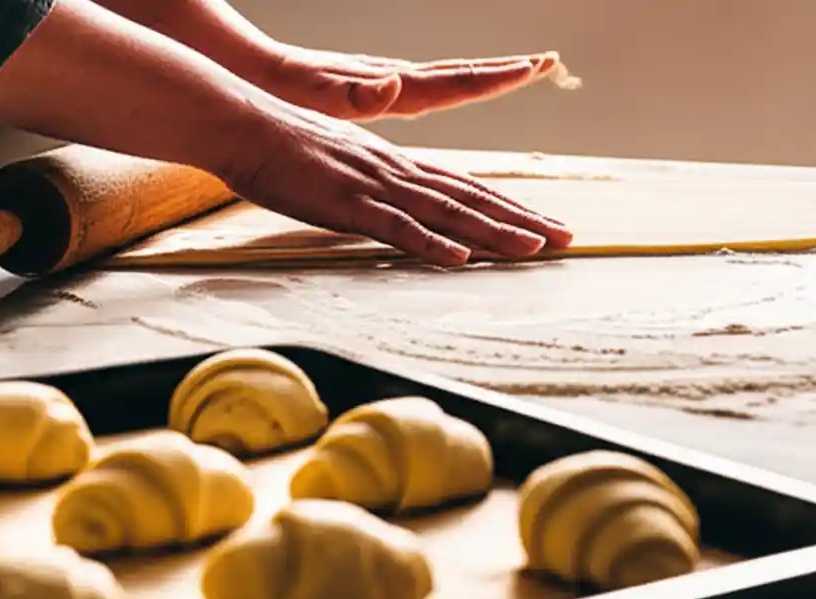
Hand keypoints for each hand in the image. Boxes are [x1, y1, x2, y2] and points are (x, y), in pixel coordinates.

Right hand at [223, 101, 571, 265]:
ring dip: (493, 233)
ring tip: (534, 249)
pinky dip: (430, 243)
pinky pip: (395, 227)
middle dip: (523, 221)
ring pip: (447, 212)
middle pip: (473, 199)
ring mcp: (377, 187)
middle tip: (567, 239)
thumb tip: (406, 207)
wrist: (247, 125)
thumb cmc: (290, 150)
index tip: (546, 226)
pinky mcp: (348, 204)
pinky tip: (459, 257)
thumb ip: (381, 187)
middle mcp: (400, 172)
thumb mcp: (348, 169)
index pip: (468, 189)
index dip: (511, 208)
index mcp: (400, 165)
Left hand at [255, 46, 563, 120]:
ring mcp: (390, 84)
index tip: (533, 67)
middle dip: (508, 71)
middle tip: (549, 61)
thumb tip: (394, 81)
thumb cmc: (283, 91)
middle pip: (464, 75)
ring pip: (451, 78)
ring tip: (523, 69)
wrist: (254, 74)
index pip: (457, 83)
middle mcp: (399, 82)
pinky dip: (458, 86)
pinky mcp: (376, 89)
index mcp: (394, 89)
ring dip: (488, 76)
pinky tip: (462, 89)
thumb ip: (357, 92)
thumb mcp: (318, 96)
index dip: (496, 80)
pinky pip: (429, 88)